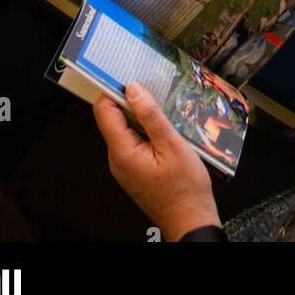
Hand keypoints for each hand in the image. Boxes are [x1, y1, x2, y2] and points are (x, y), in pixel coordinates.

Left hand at [93, 82, 219, 241]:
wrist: (190, 220)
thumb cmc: (185, 188)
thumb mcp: (172, 145)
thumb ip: (150, 116)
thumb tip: (133, 89)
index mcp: (122, 153)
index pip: (104, 111)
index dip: (112, 90)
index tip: (128, 74)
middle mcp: (117, 160)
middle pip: (112, 119)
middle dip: (129, 101)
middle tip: (151, 88)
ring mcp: (124, 167)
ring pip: (124, 130)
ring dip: (139, 116)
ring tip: (162, 108)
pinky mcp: (134, 170)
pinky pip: (132, 142)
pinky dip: (144, 130)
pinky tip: (163, 128)